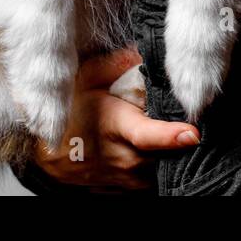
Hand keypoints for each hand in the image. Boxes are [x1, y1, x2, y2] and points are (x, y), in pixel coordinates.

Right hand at [31, 48, 199, 190]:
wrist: (47, 153)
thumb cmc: (70, 113)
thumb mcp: (86, 79)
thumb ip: (117, 63)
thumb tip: (142, 50)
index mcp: (116, 127)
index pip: (147, 135)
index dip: (170, 135)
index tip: (192, 133)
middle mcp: (125, 158)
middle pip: (167, 151)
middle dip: (177, 136)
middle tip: (173, 117)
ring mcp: (127, 179)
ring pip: (162, 166)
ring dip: (166, 151)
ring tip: (151, 131)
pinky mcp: (127, 190)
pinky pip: (151, 177)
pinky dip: (154, 163)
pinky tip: (141, 148)